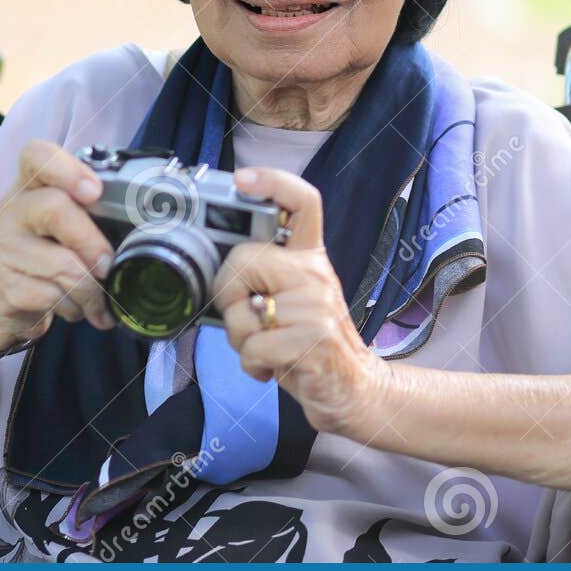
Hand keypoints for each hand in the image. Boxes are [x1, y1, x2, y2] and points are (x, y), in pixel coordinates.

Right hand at [0, 141, 115, 340]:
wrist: (3, 299)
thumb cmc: (48, 254)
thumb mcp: (66, 226)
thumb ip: (94, 215)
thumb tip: (150, 225)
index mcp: (30, 187)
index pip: (36, 155)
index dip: (67, 169)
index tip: (94, 192)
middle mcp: (10, 211)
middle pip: (53, 208)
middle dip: (92, 242)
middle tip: (108, 265)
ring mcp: (1, 248)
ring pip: (60, 265)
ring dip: (91, 290)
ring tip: (99, 300)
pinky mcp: (1, 285)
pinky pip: (51, 297)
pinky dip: (75, 309)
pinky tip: (75, 309)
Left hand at [213, 167, 387, 434]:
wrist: (353, 390)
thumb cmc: (309, 345)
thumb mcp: (292, 302)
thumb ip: (264, 278)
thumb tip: (217, 268)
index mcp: (310, 259)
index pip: (302, 203)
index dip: (272, 182)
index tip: (243, 179)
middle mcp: (316, 274)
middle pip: (245, 260)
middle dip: (228, 296)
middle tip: (246, 318)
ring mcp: (317, 307)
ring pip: (243, 312)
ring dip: (241, 340)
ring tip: (266, 347)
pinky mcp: (313, 340)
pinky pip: (254, 347)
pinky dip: (252, 366)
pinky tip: (272, 368)